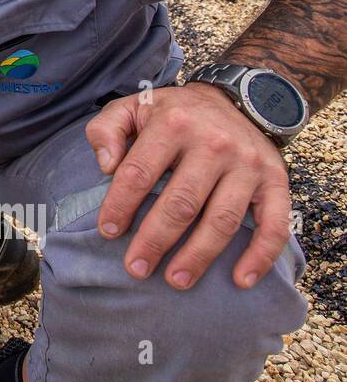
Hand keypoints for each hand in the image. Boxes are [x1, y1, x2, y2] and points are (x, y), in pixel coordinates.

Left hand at [85, 83, 292, 290]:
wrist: (234, 100)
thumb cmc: (172, 114)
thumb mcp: (131, 107)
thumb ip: (105, 129)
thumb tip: (105, 165)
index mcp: (173, 124)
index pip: (138, 172)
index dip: (119, 206)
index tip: (107, 232)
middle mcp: (214, 143)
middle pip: (180, 203)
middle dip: (155, 241)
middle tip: (135, 269)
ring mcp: (248, 164)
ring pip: (221, 219)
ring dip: (198, 256)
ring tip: (176, 280)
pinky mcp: (276, 181)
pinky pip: (274, 224)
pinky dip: (260, 256)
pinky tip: (240, 280)